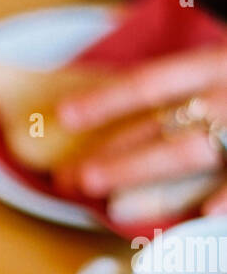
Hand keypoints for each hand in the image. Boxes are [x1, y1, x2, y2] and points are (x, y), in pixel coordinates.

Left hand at [55, 45, 226, 210]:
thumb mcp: (218, 64)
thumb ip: (182, 77)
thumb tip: (118, 61)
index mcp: (212, 64)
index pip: (149, 82)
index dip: (105, 100)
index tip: (64, 115)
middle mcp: (226, 92)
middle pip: (159, 125)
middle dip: (111, 153)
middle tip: (69, 178)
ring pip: (189, 152)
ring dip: (145, 174)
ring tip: (108, 204)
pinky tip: (203, 213)